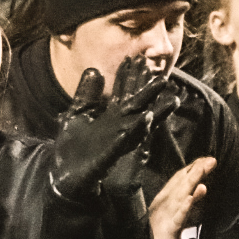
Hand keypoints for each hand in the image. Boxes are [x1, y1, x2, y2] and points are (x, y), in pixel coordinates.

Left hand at [50, 56, 168, 204]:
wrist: (67, 179)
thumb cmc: (73, 150)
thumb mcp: (76, 116)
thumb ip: (86, 95)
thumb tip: (94, 69)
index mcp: (109, 116)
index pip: (123, 92)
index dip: (129, 76)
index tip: (136, 59)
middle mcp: (118, 126)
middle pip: (136, 104)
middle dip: (149, 90)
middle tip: (162, 74)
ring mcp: (117, 140)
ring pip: (140, 122)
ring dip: (156, 111)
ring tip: (171, 98)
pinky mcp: (111, 154)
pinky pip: (128, 141)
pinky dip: (138, 129)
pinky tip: (146, 118)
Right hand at [149, 157, 212, 238]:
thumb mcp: (176, 218)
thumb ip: (187, 204)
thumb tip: (201, 189)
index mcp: (164, 201)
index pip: (179, 180)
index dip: (193, 168)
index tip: (207, 159)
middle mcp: (163, 204)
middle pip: (180, 183)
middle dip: (195, 170)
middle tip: (211, 159)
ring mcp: (165, 216)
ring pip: (180, 195)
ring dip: (191, 181)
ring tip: (203, 169)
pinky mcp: (169, 230)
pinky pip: (178, 217)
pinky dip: (185, 206)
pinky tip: (192, 197)